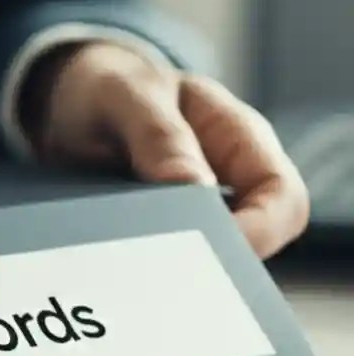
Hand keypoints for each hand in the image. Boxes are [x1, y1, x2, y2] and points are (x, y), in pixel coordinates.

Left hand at [24, 43, 309, 257]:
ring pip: (214, 253)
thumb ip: (159, 135)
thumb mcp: (126, 96)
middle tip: (163, 268)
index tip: (208, 250)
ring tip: (135, 265)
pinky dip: (153, 263)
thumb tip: (194, 186)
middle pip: (258, 238)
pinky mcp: (162, 224)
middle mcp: (229, 175)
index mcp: (238, 136)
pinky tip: (122, 265)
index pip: (282, 198)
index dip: (258, 232)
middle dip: (216, 257)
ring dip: (180, 263)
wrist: (72, 97)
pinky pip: (172, 255)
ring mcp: (198, 204)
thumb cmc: (109, 87)